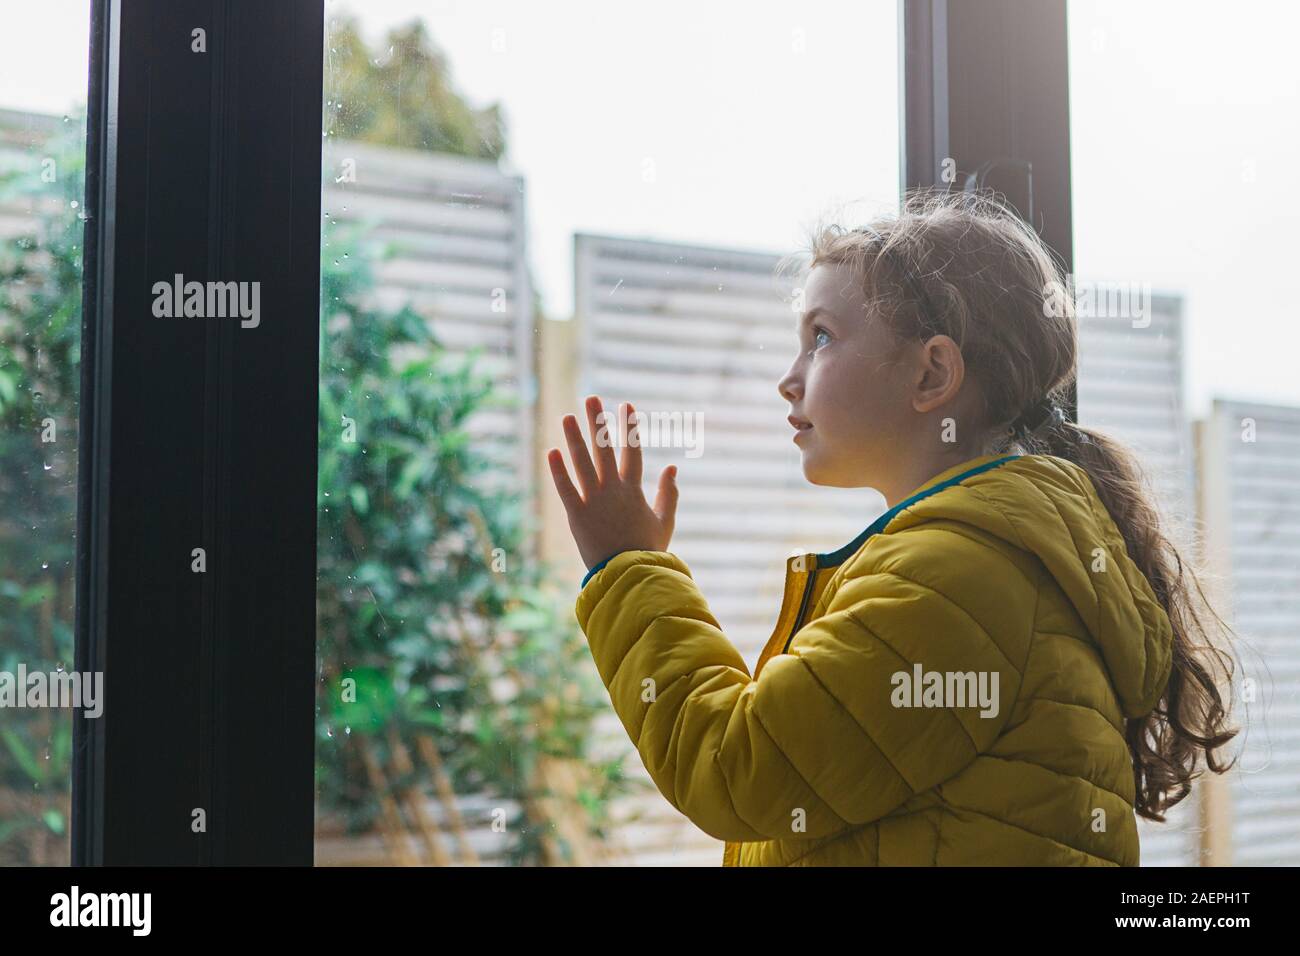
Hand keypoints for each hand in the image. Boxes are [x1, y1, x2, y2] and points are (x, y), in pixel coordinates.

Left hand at [547, 395, 678, 569]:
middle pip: (603, 449)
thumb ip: (668, 493)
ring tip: (567, 416)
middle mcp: (613, 490)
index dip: (629, 428)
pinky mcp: (577, 515)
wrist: (629, 577)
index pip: (631, 451)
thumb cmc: (648, 551)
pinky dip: (558, 471)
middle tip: (591, 399)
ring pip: (582, 463)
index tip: (627, 406)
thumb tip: (673, 467)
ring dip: (574, 438)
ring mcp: (594, 501)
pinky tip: (552, 451)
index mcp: (633, 490)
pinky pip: (565, 489)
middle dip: (598, 422)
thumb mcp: (664, 521)